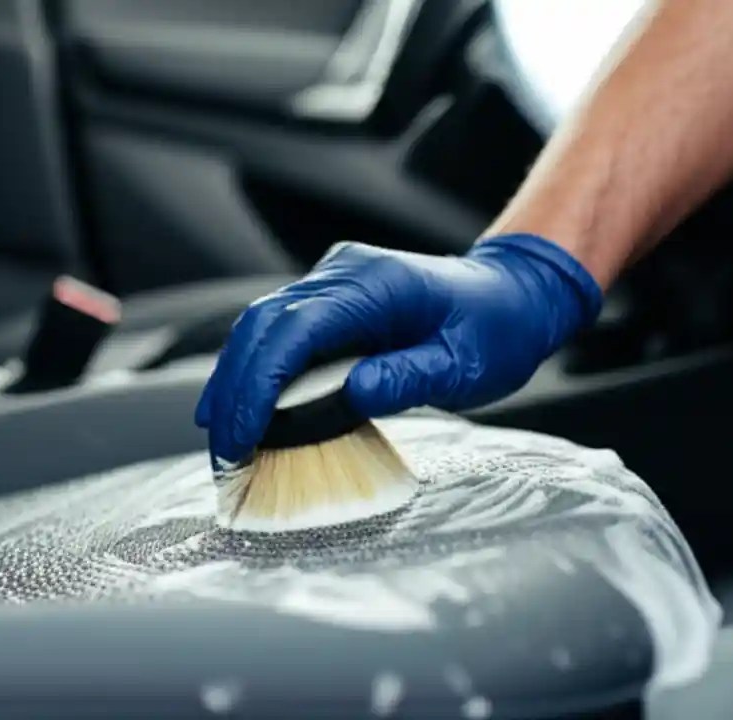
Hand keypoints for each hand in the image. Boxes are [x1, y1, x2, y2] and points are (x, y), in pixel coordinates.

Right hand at [195, 234, 602, 465]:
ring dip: (233, 380)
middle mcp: (342, 274)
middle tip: (221, 449)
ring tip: (220, 435)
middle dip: (232, 388)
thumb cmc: (497, 327)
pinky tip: (241, 407)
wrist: (512, 291)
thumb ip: (411, 376)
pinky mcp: (327, 301)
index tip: (240, 433)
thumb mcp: (468, 363)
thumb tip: (354, 392)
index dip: (257, 383)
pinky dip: (253, 370)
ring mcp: (330, 283)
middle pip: (261, 325)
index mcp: (374, 285)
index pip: (293, 330)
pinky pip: (275, 332)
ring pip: (258, 326)